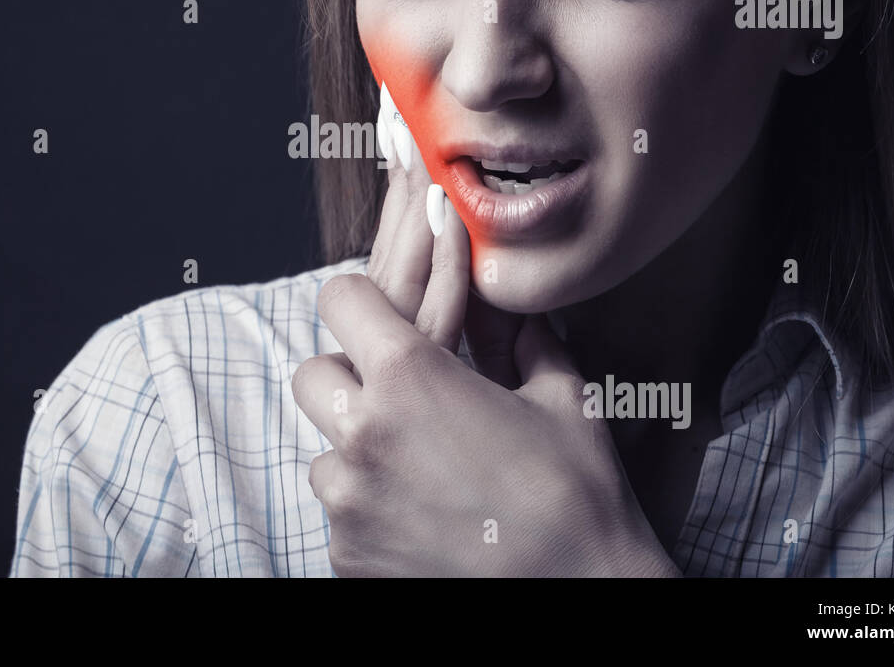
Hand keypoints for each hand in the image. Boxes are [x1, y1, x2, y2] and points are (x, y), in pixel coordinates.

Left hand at [290, 84, 681, 576]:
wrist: (582, 594)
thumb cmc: (578, 492)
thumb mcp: (563, 396)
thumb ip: (525, 339)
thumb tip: (513, 308)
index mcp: (410, 376)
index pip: (340, 299)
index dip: (362, 302)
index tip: (384, 317)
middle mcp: (363, 433)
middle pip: (312, 374)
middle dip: (347, 376)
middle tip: (401, 397)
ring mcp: (349, 500)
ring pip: (322, 449)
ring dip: (357, 450)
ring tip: (422, 468)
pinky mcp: (347, 554)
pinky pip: (340, 512)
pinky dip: (370, 508)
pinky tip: (425, 516)